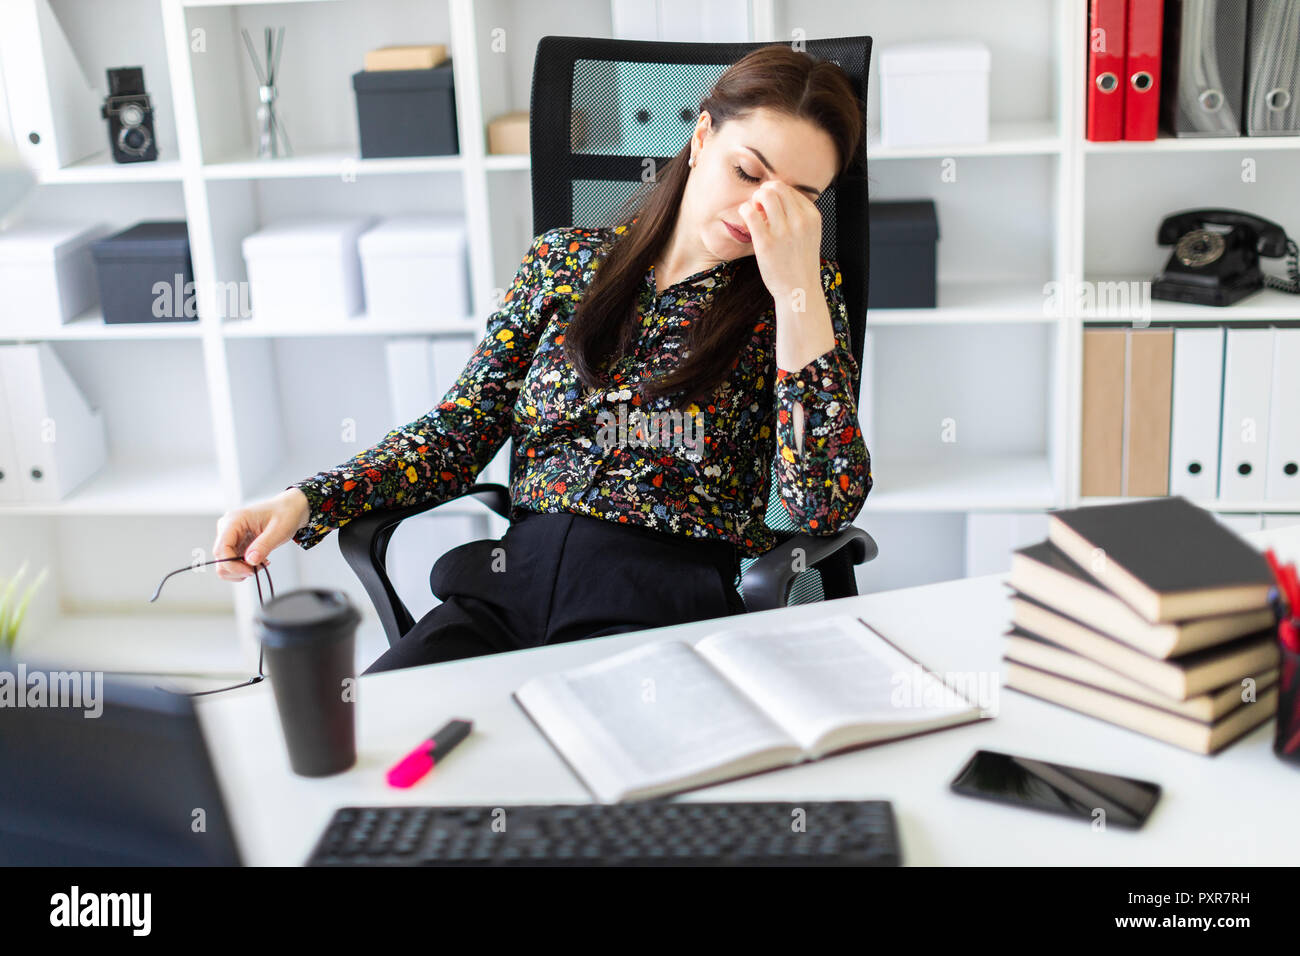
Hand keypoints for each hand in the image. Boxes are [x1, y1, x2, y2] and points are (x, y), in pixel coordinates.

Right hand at [213, 488, 309, 580]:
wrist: (289, 510)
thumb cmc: (285, 514)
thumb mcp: (279, 530)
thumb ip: (263, 545)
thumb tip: (250, 561)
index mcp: (233, 521)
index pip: (221, 549)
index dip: (233, 565)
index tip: (252, 570)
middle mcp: (227, 529)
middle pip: (220, 560)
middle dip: (238, 569)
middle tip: (259, 567)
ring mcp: (230, 537)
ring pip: (224, 565)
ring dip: (241, 570)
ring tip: (261, 563)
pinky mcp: (235, 544)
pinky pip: (233, 563)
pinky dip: (245, 568)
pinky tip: (260, 560)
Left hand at [736, 179, 822, 299]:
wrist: (799, 290)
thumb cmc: (800, 263)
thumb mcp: (811, 234)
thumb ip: (799, 215)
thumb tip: (779, 196)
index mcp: (812, 216)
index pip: (791, 190)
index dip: (777, 194)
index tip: (771, 207)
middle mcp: (800, 221)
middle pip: (777, 187)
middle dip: (764, 192)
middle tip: (760, 207)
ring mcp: (783, 231)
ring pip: (764, 194)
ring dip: (754, 200)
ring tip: (754, 213)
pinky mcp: (766, 242)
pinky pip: (750, 213)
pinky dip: (744, 211)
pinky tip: (746, 220)